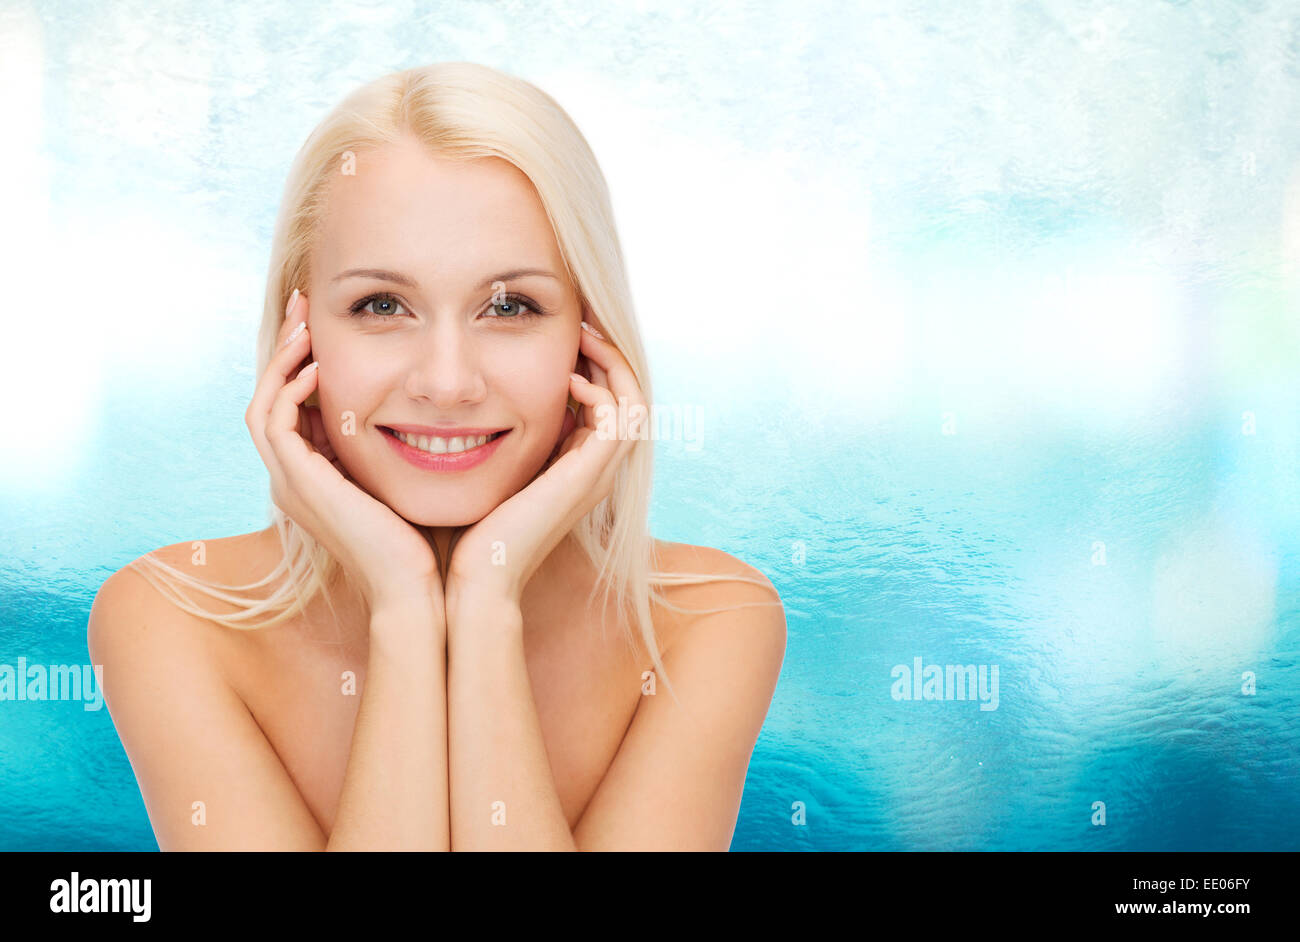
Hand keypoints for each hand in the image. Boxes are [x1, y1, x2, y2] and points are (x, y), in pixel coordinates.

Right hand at [245, 290, 443, 616]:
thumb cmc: (424, 541)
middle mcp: (294, 478)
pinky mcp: (297, 484)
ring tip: (304, 325)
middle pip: (270, 398)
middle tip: (302, 308)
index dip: (303, 364)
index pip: (294, 407)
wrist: (415, 589)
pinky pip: (274, 423)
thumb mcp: (406, 478)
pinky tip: (319, 368)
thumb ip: (400, 446)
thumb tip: (432, 409)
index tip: (323, 327)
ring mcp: (290, 483)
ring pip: (263, 404)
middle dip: (285, 349)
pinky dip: (290, 390)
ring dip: (281, 360)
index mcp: (315, 477)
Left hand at [444, 320, 641, 617]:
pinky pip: (620, 418)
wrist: (480, 577)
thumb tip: (481, 400)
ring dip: (613, 365)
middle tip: (581, 326)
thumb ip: (504, 440)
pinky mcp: (590, 476)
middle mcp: (597, 471)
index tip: (567, 337)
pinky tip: (568, 379)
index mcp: (579, 468)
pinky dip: (602, 391)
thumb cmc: (475, 530)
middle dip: (609, 357)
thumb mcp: (496, 469)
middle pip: (630, 398)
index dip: (595, 366)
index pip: (608, 404)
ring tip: (583, 339)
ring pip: (635, 402)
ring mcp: (599, 475)